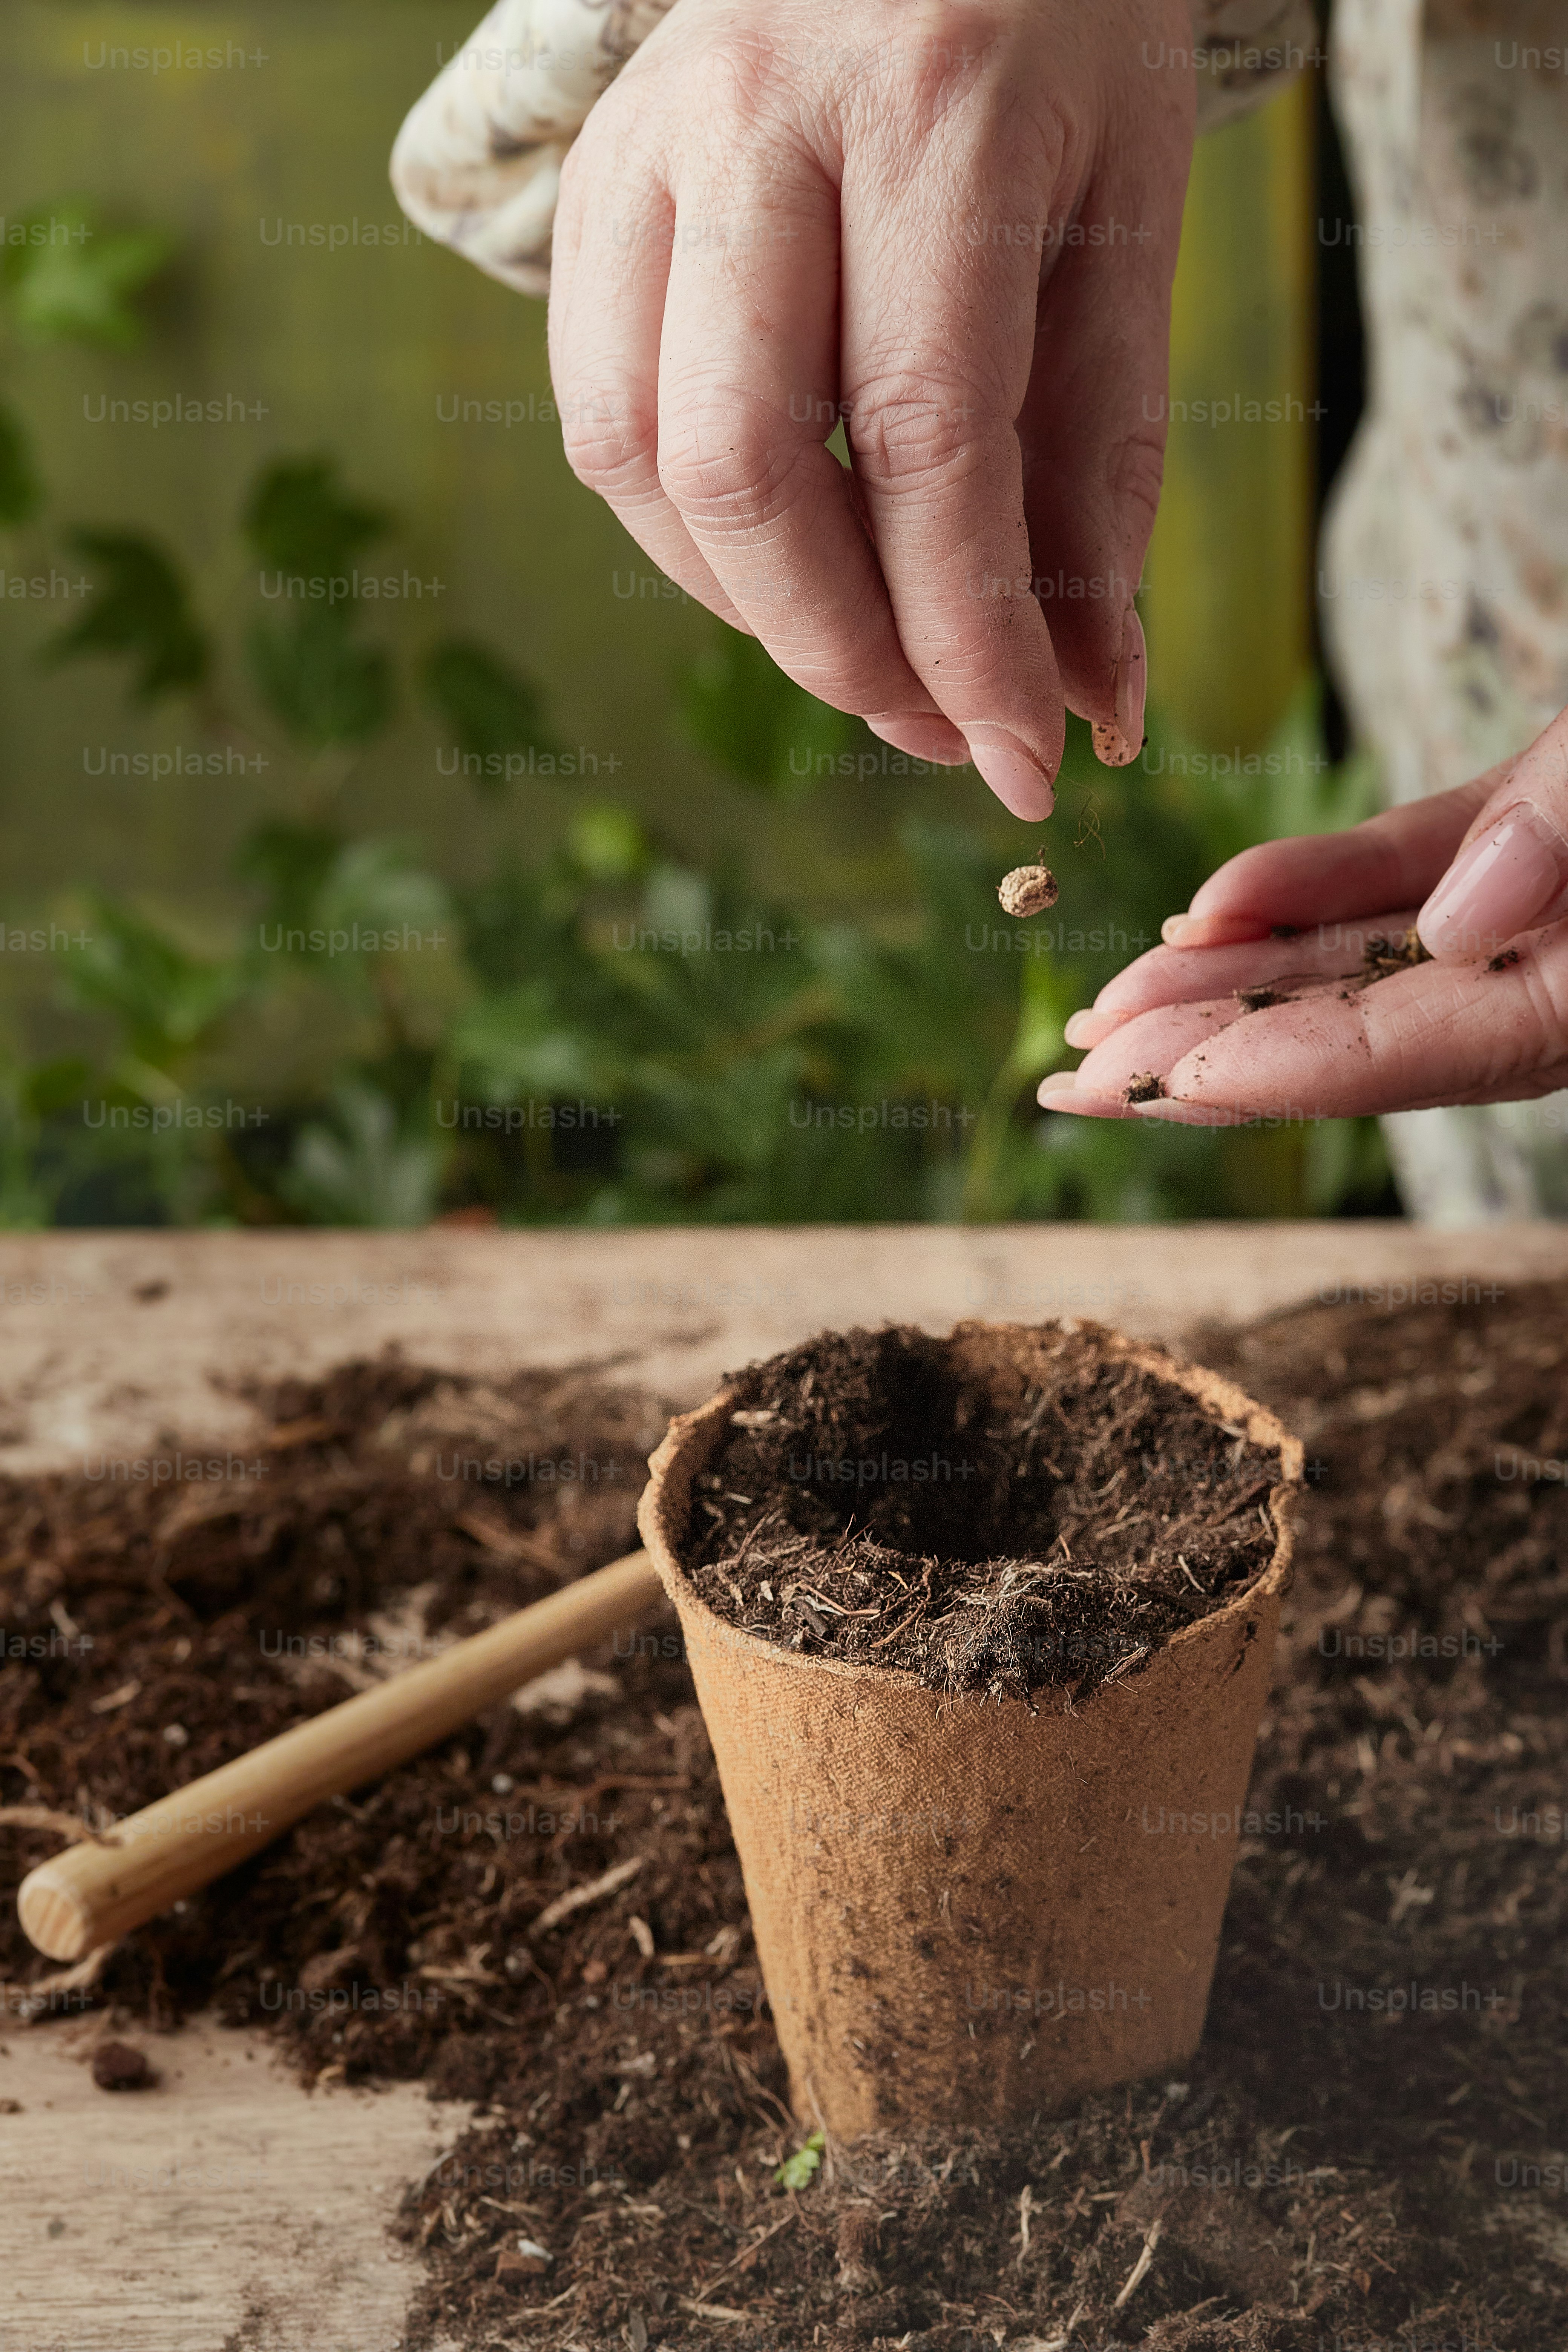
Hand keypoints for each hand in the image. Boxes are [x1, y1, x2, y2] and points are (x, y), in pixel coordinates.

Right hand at [546, 0, 1194, 815]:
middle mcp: (756, 118)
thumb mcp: (1127, 225)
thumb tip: (1094, 705)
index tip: (1022, 761)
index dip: (968, 637)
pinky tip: (788, 552)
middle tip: (938, 728)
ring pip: (643, 461)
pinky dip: (692, 534)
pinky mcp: (590, 184)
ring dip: (756, 608)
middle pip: (744, 471)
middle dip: (841, 651)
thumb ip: (1105, 468)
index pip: (926, 442)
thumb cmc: (1060, 39)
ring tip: (870, 647)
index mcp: (934, 109)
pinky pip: (601, 417)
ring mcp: (644, 145)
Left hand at [1039, 706, 1567, 1122]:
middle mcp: (1549, 975)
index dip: (1266, 1069)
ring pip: (1360, 961)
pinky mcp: (1525, 838)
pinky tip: (1214, 903)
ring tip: (1110, 1008)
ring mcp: (1535, 908)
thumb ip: (1564, 835)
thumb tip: (1456, 921)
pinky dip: (1308, 886)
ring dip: (1229, 983)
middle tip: (1077, 1078)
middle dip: (1206, 1058)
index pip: (1405, 1051)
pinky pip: (1398, 878)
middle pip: (1355, 1037)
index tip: (1148, 1081)